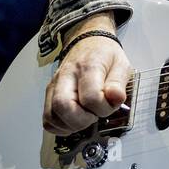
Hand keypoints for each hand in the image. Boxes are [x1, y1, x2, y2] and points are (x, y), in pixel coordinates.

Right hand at [42, 13, 133, 135]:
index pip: (90, 97)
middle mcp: (66, 76)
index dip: (104, 108)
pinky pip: (47, 119)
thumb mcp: (121, 64)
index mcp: (87, 67)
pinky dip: (59, 126)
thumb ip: (118, 83)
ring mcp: (54, 85)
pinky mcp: (49, 93)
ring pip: (51, 116)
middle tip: (95, 115)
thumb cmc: (106, 55)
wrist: (88, 42)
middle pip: (63, 106)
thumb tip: (115, 98)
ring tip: (86, 117)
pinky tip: (74, 121)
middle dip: (82, 120)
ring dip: (71, 125)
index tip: (111, 104)